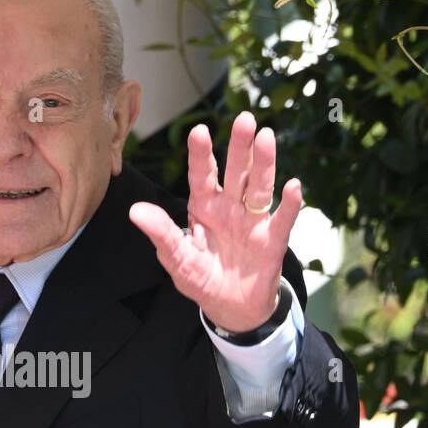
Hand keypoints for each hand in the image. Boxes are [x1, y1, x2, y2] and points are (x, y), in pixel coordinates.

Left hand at [128, 111, 302, 332]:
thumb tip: (134, 211)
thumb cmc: (202, 278)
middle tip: (244, 119)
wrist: (231, 308)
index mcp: (204, 209)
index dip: (200, 155)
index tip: (198, 131)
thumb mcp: (177, 258)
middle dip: (239, 147)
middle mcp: (230, 208)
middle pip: (236, 173)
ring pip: (259, 187)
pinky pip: (282, 220)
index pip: (201, 176)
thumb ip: (161, 233)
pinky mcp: (272, 241)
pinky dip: (289, 205)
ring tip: (266, 138)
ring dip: (264, 164)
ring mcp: (253, 222)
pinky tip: (293, 186)